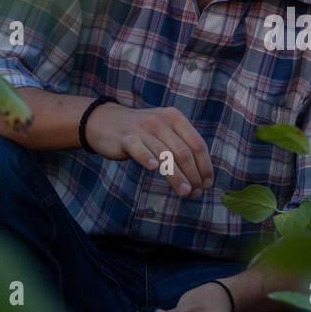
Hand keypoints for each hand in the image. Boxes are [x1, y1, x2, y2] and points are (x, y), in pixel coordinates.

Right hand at [85, 102, 212, 196]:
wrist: (103, 121)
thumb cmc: (141, 132)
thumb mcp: (163, 132)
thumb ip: (180, 147)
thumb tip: (201, 177)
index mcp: (175, 118)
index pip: (197, 144)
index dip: (205, 166)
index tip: (207, 184)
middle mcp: (161, 121)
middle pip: (183, 152)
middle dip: (193, 175)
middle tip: (196, 193)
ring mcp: (142, 128)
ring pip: (164, 155)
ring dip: (177, 176)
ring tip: (185, 192)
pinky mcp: (125, 138)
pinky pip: (138, 148)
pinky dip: (146, 157)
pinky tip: (153, 168)